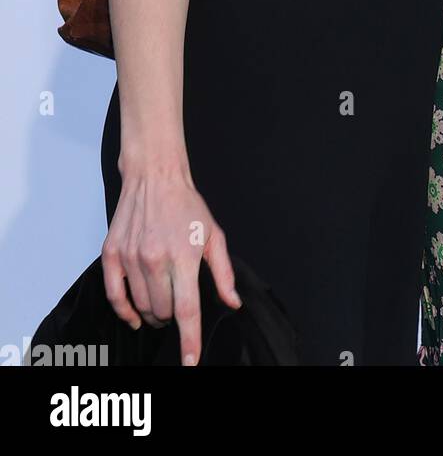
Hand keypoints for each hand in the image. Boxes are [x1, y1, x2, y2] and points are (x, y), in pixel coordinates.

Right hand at [101, 162, 241, 364]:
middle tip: (179, 298)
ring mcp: (131, 258)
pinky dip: (125, 312)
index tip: (190, 362)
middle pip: (163, 312)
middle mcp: (155, 259)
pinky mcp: (112, 255)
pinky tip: (135, 315)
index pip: (187, 310)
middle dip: (173, 316)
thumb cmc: (187, 206)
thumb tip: (233, 303)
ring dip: (154, 312)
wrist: (155, 177)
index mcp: (184, 256)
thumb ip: (224, 273)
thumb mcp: (215, 235)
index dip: (189, 340)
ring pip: (142, 307)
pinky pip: (115, 297)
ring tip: (162, 297)